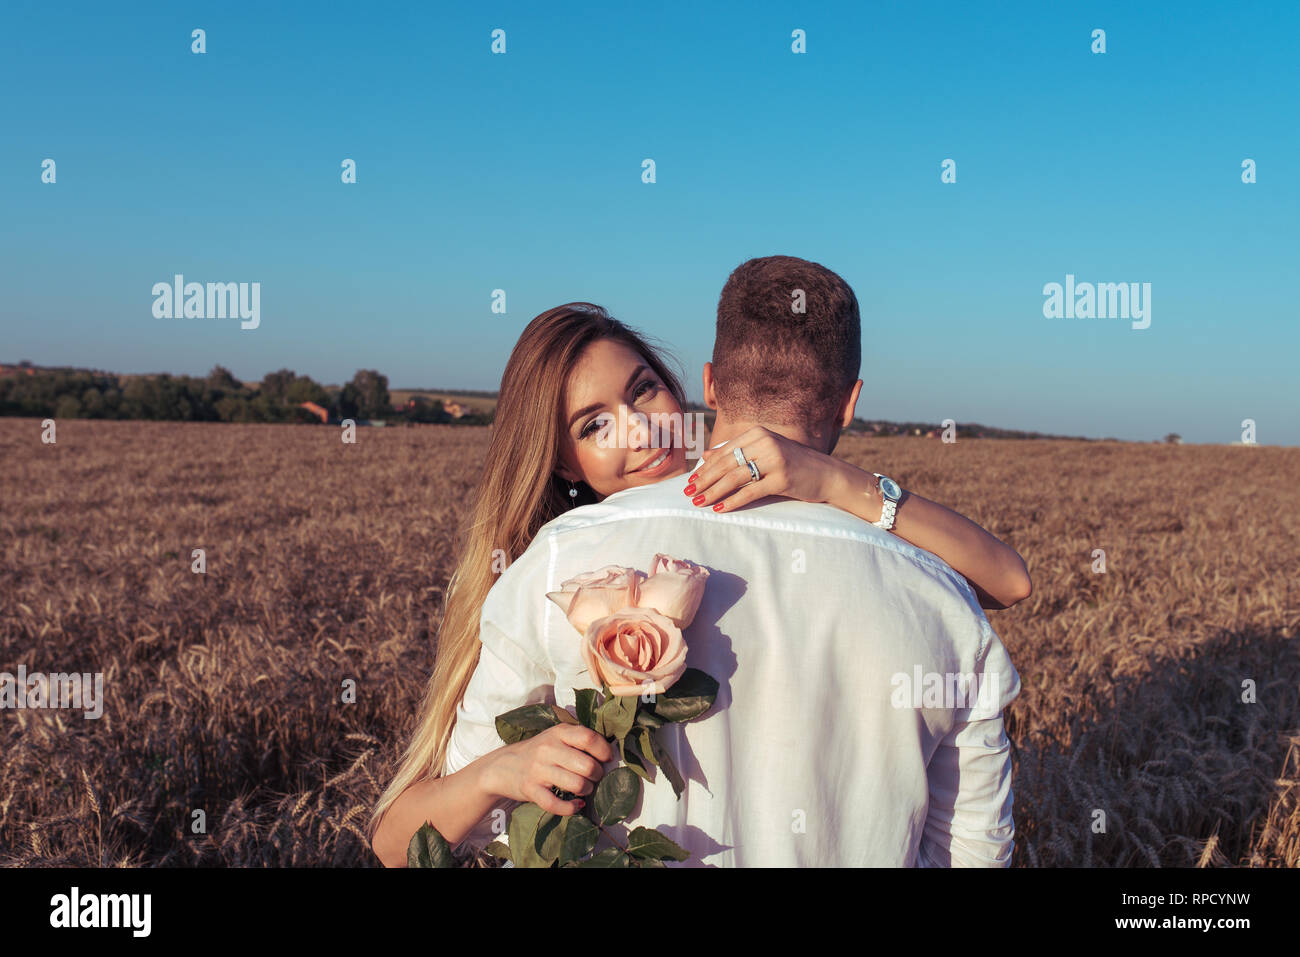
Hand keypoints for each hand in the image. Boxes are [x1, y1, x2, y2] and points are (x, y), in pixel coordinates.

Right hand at [486, 723, 614, 815]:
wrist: (502, 766)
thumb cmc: (538, 751)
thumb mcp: (555, 737)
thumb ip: (578, 740)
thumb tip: (609, 752)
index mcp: (558, 732)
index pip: (589, 738)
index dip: (604, 751)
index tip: (607, 759)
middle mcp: (548, 749)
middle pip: (587, 765)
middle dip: (597, 775)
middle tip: (594, 777)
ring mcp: (538, 770)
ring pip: (577, 785)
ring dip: (587, 790)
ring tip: (584, 789)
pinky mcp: (531, 790)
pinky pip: (557, 805)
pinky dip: (571, 808)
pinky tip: (576, 805)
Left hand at [684, 426, 849, 512]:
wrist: (827, 474)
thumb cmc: (793, 464)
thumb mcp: (764, 452)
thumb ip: (736, 451)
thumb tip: (706, 455)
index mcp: (757, 433)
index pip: (724, 453)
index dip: (705, 468)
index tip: (690, 482)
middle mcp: (764, 442)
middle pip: (726, 464)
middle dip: (704, 481)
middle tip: (688, 494)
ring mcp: (774, 459)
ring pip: (735, 478)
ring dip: (714, 492)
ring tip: (699, 503)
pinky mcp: (782, 478)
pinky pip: (751, 491)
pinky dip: (733, 501)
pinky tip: (720, 509)